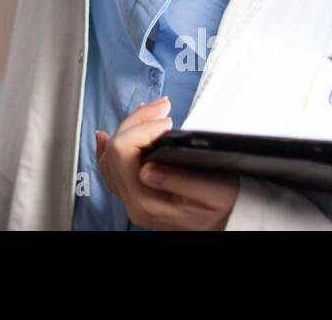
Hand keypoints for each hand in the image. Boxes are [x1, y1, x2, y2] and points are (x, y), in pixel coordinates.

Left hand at [96, 96, 239, 229]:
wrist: (224, 225)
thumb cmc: (222, 208)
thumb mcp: (213, 193)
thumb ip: (179, 181)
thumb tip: (147, 168)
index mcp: (147, 202)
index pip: (123, 153)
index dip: (142, 129)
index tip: (167, 123)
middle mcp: (133, 202)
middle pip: (115, 149)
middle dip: (137, 120)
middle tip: (162, 106)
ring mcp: (130, 198)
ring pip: (110, 155)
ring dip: (129, 128)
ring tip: (148, 112)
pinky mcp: (134, 193)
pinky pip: (111, 168)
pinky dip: (110, 147)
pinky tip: (107, 136)